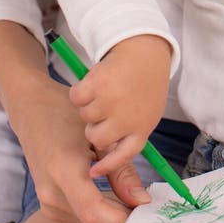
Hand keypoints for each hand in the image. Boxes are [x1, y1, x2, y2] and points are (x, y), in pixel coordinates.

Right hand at [0, 20, 149, 222]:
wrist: (32, 110)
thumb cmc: (68, 115)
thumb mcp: (101, 136)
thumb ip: (122, 171)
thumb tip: (143, 202)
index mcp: (63, 169)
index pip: (94, 213)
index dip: (123, 221)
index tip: (148, 216)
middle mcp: (50, 192)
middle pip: (93, 221)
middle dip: (124, 218)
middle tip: (150, 207)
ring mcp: (45, 201)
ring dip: (113, 216)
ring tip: (135, 198)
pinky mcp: (48, 204)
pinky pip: (80, 216)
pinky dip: (101, 210)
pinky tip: (116, 195)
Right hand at [69, 34, 171, 176]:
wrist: (144, 49)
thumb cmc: (145, 84)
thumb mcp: (146, 114)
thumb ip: (130, 138)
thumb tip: (115, 172)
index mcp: (142, 127)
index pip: (122, 155)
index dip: (106, 165)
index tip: (91, 172)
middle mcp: (127, 118)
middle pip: (95, 137)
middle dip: (95, 126)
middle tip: (104, 109)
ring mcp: (111, 101)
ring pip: (85, 116)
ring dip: (90, 105)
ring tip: (106, 92)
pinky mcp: (97, 84)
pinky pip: (77, 97)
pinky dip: (81, 90)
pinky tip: (95, 82)